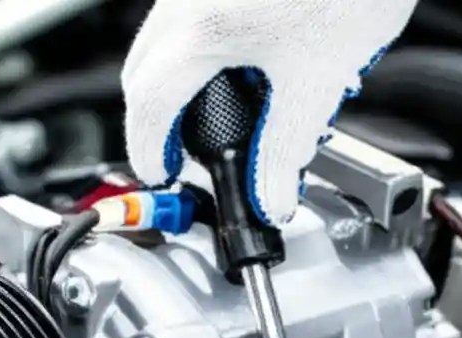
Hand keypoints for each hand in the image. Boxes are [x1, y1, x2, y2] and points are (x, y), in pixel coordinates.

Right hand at [121, 0, 416, 226]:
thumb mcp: (318, 80)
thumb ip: (287, 147)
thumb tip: (272, 195)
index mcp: (201, 30)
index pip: (149, 105)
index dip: (149, 151)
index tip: (161, 173)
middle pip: (143, 71)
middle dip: (155, 118)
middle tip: (180, 153)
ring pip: (163, 40)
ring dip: (176, 81)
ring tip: (215, 113)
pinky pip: (189, 18)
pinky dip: (197, 50)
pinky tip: (243, 66)